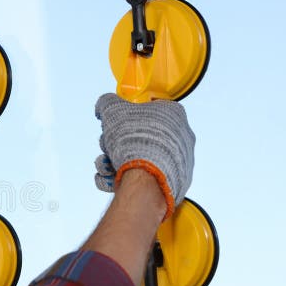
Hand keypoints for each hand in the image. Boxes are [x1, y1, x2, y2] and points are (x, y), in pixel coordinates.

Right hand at [94, 93, 194, 217]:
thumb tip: (104, 105)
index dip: (126, 115)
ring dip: (115, 162)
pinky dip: (127, 178)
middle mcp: (181, 136)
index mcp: (172, 113)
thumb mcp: (112, 109)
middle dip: (116, 143)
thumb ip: (107, 102)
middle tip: (107, 147)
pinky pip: (147, 177)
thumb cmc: (135, 139)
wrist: (148, 178)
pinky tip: (112, 180)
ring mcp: (180, 161)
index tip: (113, 123)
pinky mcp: (174, 182)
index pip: (148, 108)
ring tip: (106, 168)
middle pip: (140, 136)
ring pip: (140, 158)